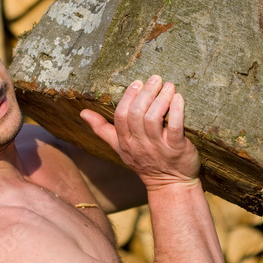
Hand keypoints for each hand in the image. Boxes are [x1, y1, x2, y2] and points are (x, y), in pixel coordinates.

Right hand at [80, 75, 199, 189]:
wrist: (170, 184)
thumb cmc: (144, 161)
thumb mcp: (120, 147)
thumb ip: (103, 129)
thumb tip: (83, 112)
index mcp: (125, 141)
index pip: (121, 116)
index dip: (128, 97)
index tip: (137, 82)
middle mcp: (139, 144)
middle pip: (137, 115)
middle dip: (146, 93)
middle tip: (155, 79)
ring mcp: (158, 147)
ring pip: (154, 119)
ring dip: (162, 98)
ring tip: (168, 85)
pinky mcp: (177, 149)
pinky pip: (175, 128)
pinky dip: (177, 111)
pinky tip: (178, 98)